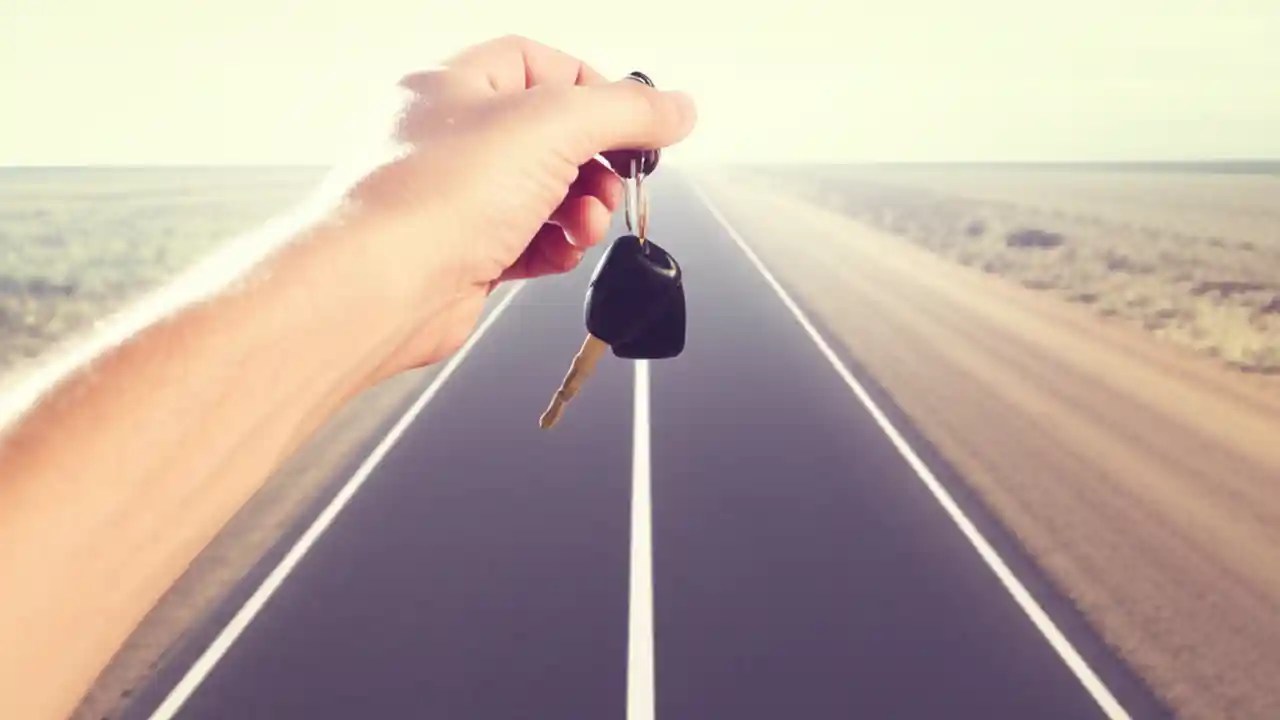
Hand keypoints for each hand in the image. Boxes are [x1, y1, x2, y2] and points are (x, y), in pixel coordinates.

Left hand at [327, 35, 696, 376]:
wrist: (379, 288)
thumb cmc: (434, 197)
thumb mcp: (554, 125)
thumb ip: (626, 111)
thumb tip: (675, 107)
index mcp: (456, 84)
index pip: (540, 64)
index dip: (594, 89)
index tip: (633, 122)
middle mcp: (449, 137)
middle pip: (549, 136)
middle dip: (594, 164)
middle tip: (613, 183)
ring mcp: (453, 199)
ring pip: (541, 194)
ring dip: (579, 211)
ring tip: (583, 225)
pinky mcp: (460, 254)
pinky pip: (525, 243)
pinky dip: (553, 248)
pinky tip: (559, 253)